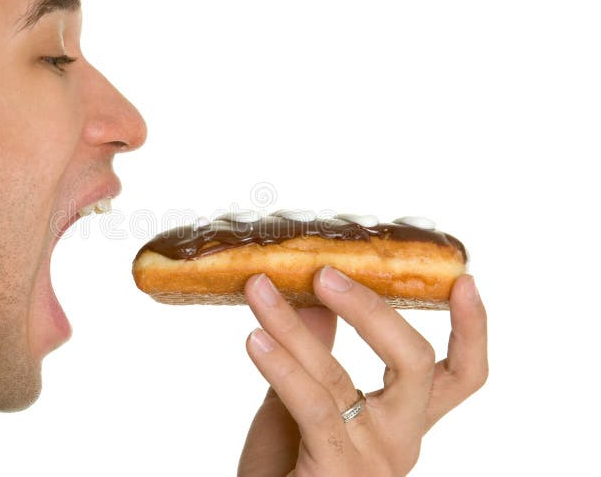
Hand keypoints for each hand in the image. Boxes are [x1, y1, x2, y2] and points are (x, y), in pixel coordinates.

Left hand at [237, 267, 487, 476]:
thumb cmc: (283, 470)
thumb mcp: (300, 407)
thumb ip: (315, 359)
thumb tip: (317, 301)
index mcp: (401, 422)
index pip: (459, 376)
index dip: (472, 329)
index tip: (463, 280)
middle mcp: (399, 440)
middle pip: (417, 364)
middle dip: (372, 309)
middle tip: (325, 272)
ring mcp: (373, 460)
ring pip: (342, 375)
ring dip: (292, 326)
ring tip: (259, 290)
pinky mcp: (339, 473)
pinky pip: (315, 407)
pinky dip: (282, 367)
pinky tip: (255, 338)